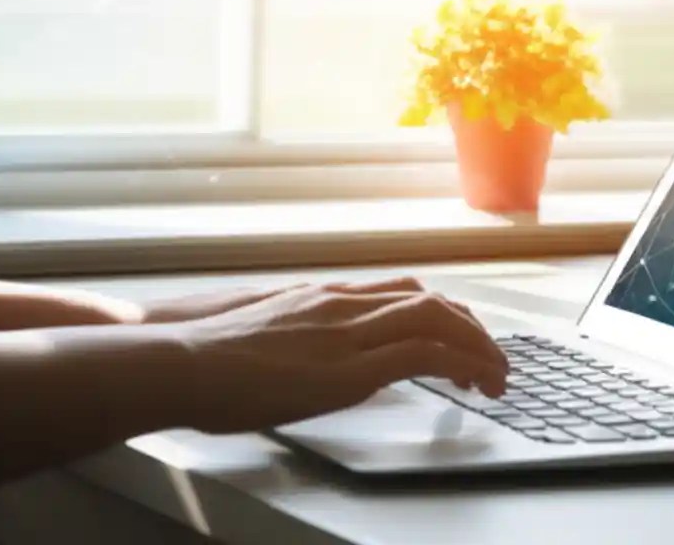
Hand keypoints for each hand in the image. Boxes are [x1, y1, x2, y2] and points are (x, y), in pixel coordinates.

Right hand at [172, 277, 508, 433]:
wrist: (177, 359)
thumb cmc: (200, 353)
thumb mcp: (255, 332)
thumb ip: (290, 336)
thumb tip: (300, 356)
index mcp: (322, 297)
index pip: (400, 290)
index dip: (439, 311)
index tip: (457, 334)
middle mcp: (343, 304)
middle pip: (430, 299)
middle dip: (470, 326)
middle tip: (490, 358)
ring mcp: (349, 331)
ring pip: (440, 320)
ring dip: (478, 346)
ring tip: (496, 376)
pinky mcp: (349, 367)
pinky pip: (425, 353)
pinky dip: (461, 363)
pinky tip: (475, 383)